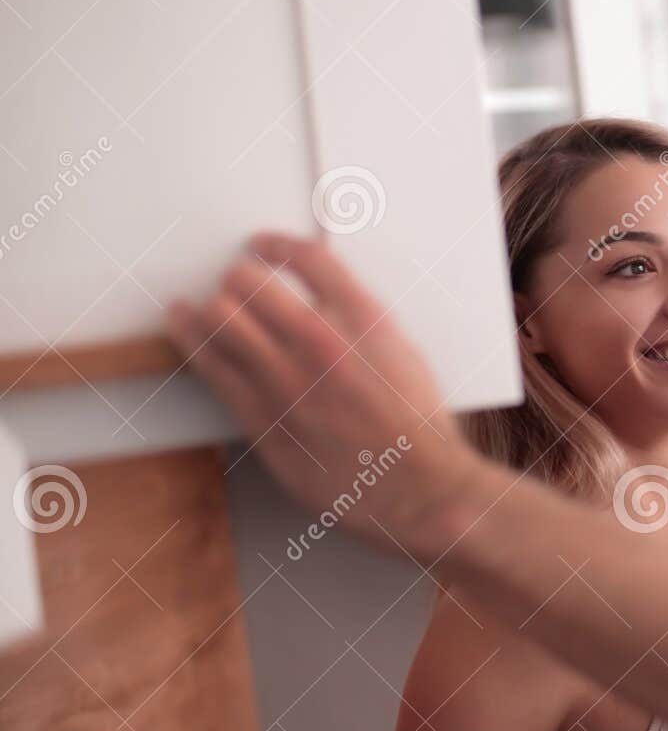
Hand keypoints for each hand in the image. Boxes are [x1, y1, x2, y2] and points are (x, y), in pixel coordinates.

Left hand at [166, 233, 494, 557]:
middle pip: (250, 281)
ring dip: (208, 308)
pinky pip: (213, 369)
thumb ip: (361, 320)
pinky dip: (194, 342)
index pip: (307, 257)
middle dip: (238, 278)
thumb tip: (327, 297)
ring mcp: (288, 381)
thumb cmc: (417, 427)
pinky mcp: (263, 419)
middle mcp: (322, 342)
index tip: (261, 245)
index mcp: (365, 319)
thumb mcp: (403, 352)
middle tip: (236, 286)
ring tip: (198, 307)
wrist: (419, 486)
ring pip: (219, 320)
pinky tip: (186, 329)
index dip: (275, 244)